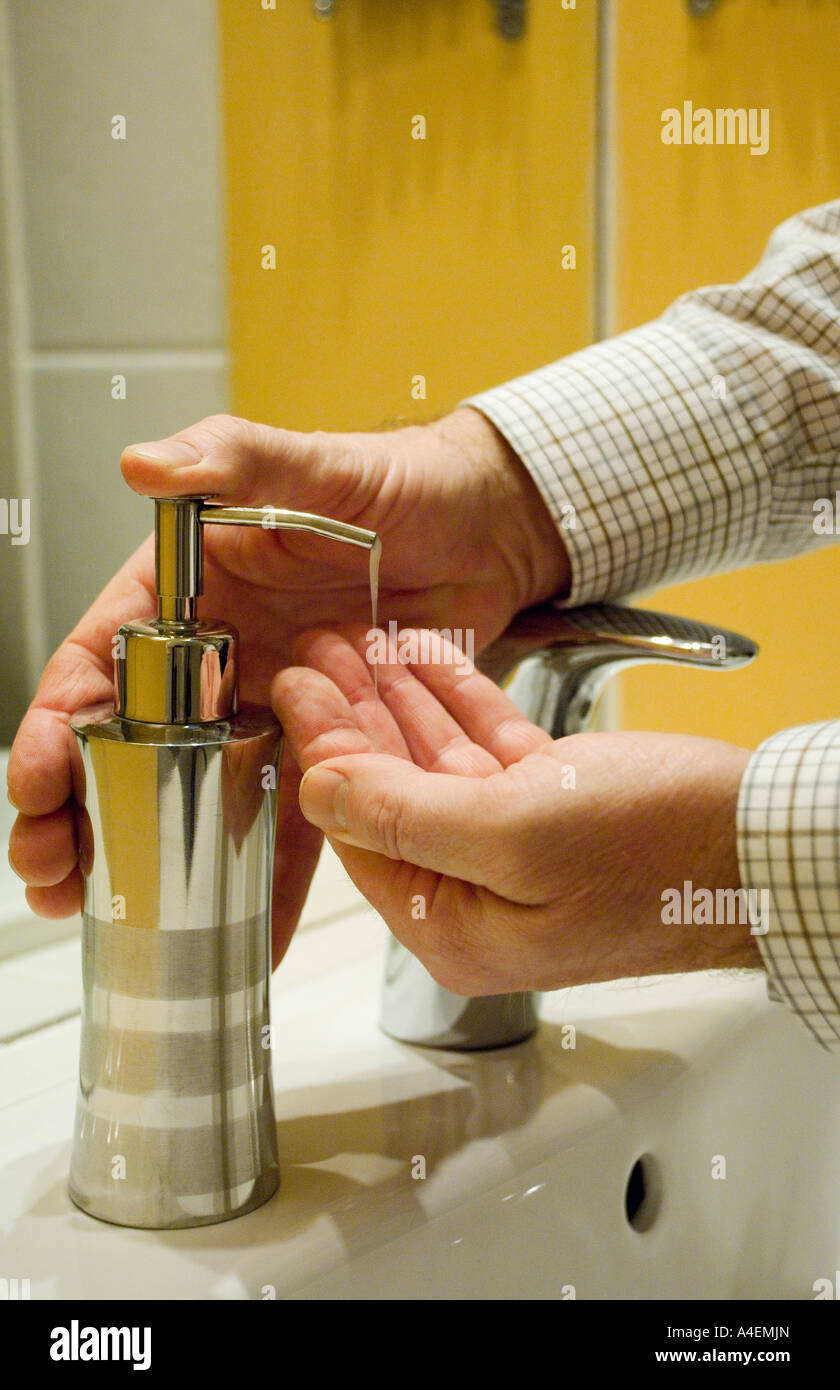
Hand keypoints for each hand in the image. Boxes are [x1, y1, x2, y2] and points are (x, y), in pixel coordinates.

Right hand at [6, 408, 568, 966]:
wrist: (489, 529)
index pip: (97, 666)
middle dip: (82, 816)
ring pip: (199, 799)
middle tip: (58, 878)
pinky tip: (252, 930)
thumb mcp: (309, 464)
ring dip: (160, 864)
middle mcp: (218, 661)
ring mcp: (273, 712)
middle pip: (128, 749)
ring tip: (132, 923)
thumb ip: (231, 459)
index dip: (55, 728)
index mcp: (188, 595)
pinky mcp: (331, 749)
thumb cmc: (397, 484)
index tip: (34, 785)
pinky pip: (296, 820)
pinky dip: (271, 878)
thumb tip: (146, 463)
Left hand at [272, 625, 760, 992]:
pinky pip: (488, 749)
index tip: (294, 689)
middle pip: (392, 793)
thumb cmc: (660, 853)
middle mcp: (480, 894)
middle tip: (316, 653)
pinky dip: (459, 701)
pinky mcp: (555, 808)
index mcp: (457, 925)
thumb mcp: (516, 835)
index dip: (324, 756)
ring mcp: (519, 849)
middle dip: (353, 718)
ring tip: (358, 643)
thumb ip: (405, 816)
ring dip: (399, 700)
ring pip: (437, 764)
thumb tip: (320, 793)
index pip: (362, 833)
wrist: (763, 841)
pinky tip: (426, 658)